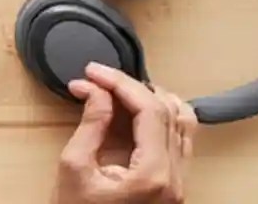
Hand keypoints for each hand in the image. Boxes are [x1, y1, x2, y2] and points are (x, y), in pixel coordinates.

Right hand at [52, 63, 197, 203]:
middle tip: (98, 80)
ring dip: (152, 99)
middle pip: (167, 111)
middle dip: (131, 87)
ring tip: (118, 91)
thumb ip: (91, 125)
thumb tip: (98, 90)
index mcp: (153, 175)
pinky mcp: (173, 185)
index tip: (94, 72)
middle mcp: (175, 179)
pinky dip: (161, 118)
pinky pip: (179, 140)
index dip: (121, 83)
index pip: (149, 110)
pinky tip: (135, 111)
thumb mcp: (75, 169)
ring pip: (182, 123)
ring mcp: (178, 183)